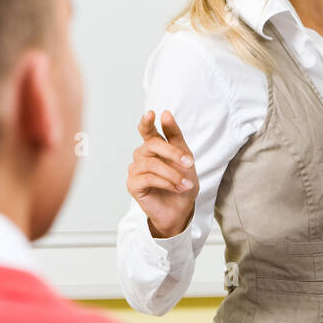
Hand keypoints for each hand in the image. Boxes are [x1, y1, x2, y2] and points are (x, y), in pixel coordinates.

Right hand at [127, 109, 198, 238]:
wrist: (181, 209)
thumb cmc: (182, 182)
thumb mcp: (185, 156)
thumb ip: (174, 135)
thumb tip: (165, 113)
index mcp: (153, 147)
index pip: (146, 130)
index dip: (146, 121)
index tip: (152, 113)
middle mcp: (141, 156)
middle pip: (153, 145)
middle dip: (173, 153)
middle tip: (189, 163)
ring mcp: (135, 170)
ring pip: (152, 164)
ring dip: (173, 174)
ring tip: (186, 184)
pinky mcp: (133, 185)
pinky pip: (148, 178)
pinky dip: (166, 182)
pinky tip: (176, 188)